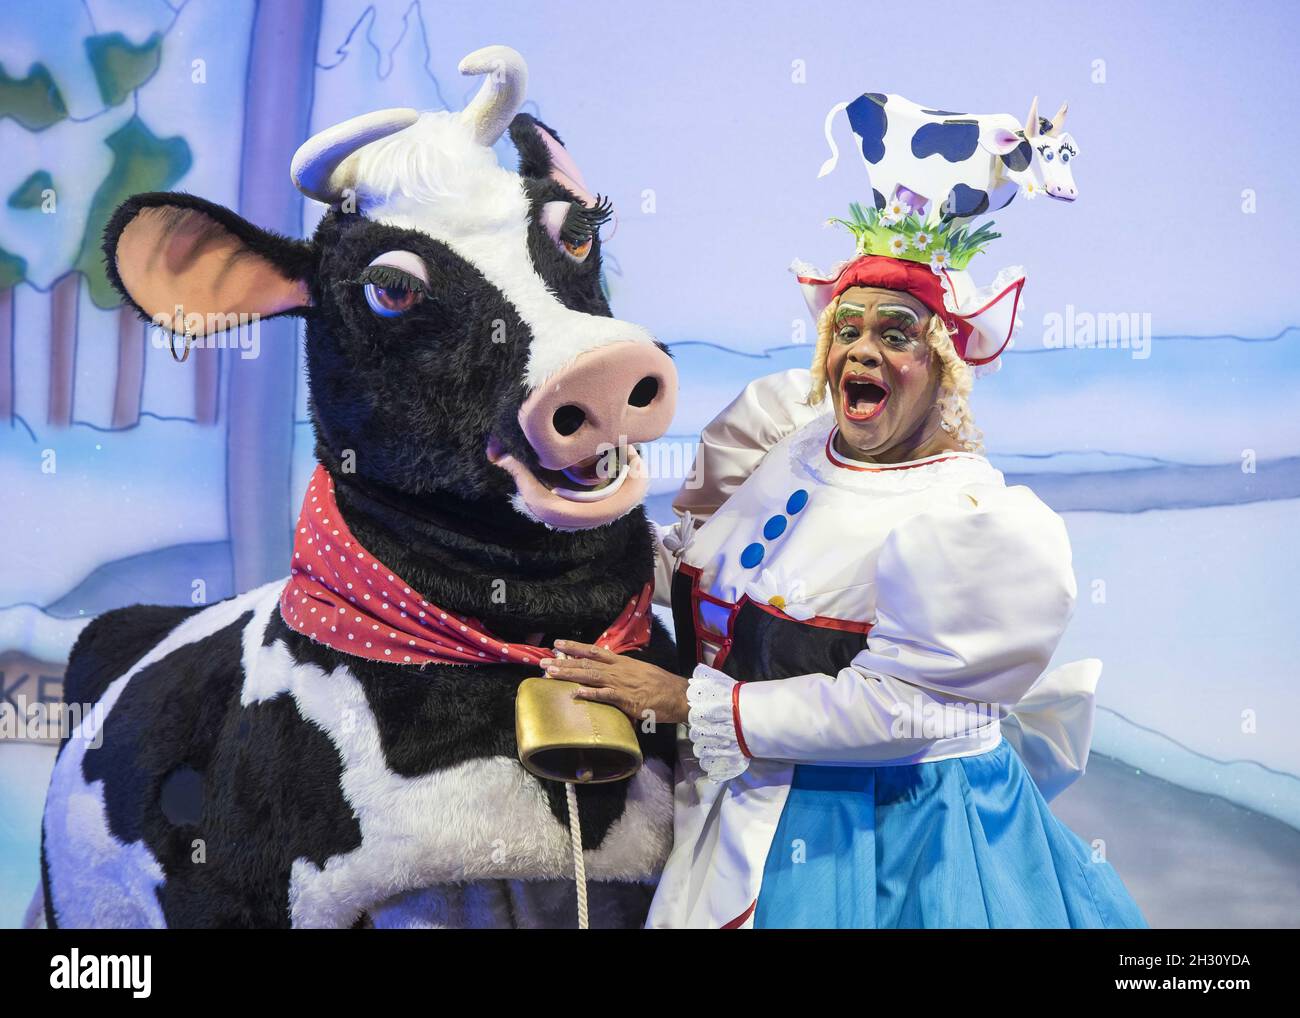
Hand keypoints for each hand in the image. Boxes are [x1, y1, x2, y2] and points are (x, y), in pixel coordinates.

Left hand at [539, 641, 690, 725]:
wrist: (679, 695)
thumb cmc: (661, 686)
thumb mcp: (640, 672)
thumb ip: (624, 672)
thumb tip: (610, 673)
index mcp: (622, 662)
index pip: (594, 651)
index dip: (575, 647)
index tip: (558, 644)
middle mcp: (619, 670)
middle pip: (586, 663)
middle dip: (563, 662)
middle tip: (543, 661)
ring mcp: (622, 684)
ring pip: (591, 676)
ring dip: (569, 674)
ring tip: (551, 673)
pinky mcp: (627, 699)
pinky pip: (605, 695)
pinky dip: (590, 694)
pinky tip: (576, 693)